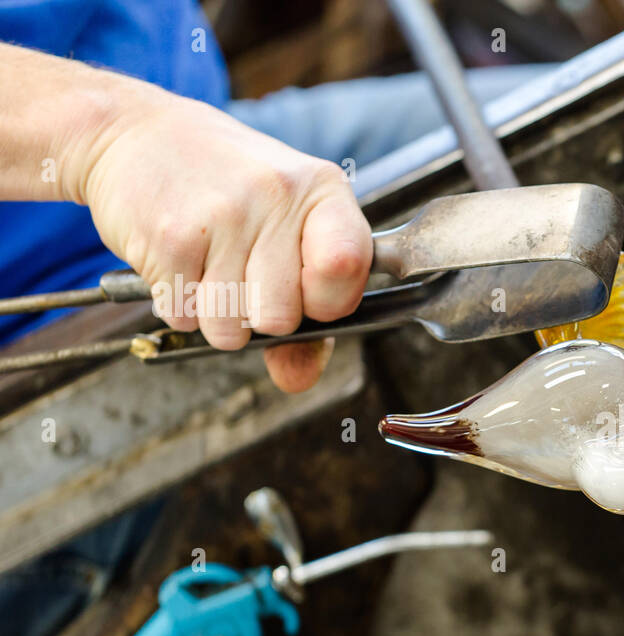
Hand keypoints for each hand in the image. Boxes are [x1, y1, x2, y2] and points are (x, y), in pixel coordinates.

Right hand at [75, 85, 371, 391]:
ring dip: (216, 316)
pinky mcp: (171, 236)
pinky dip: (179, 303)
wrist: (135, 131)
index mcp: (323, 190)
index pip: (349, 268)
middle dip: (260, 315)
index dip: (328, 301)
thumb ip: (309, 309)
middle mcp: (277, 197)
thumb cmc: (224, 185)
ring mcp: (223, 216)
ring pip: (231, 329)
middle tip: (244, 272)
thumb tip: (298, 377)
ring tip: (210, 265)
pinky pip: (185, 317)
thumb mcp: (284, 226)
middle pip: (283, 317)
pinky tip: (180, 259)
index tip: (309, 292)